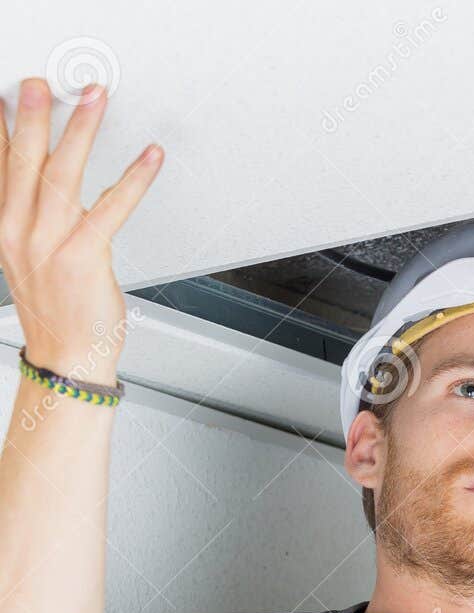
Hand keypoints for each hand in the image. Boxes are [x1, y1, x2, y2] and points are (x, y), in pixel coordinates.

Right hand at [0, 76, 162, 381]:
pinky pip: (112, 209)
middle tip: (41, 82)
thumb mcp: (27, 257)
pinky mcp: (83, 258)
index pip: (0, 165)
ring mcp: (49, 245)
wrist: (68, 359)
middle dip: (33, 116)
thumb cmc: (57, 312)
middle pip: (24, 161)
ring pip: (63, 174)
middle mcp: (21, 231)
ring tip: (93, 97)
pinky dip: (134, 179)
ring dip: (81, 130)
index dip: (2, 126)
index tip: (5, 92)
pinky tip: (149, 158)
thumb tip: (39, 177)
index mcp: (5, 227)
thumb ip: (30, 215)